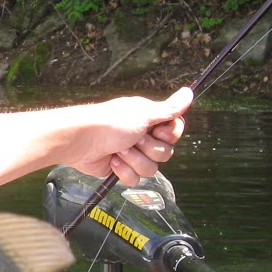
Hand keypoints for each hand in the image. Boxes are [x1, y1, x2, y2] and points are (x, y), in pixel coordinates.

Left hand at [65, 86, 192, 184]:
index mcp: (149, 120)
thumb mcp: (144, 113)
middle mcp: (142, 136)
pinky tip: (112, 161)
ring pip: (151, 169)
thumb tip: (189, 93)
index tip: (158, 130)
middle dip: (149, 148)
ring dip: (134, 159)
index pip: (175, 131)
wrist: (82, 140)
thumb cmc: (111, 122)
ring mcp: (132, 154)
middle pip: (166, 153)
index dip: (170, 135)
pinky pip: (135, 179)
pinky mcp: (120, 169)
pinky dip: (123, 171)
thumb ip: (170, 109)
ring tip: (119, 149)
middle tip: (133, 138)